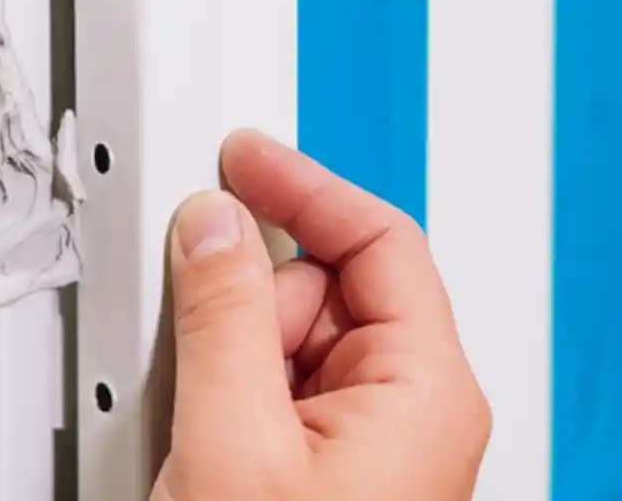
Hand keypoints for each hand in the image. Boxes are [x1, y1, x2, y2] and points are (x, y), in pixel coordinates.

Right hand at [153, 130, 490, 499]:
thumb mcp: (234, 440)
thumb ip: (221, 319)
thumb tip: (211, 225)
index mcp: (424, 392)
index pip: (379, 240)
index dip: (303, 187)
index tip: (244, 158)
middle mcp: (408, 410)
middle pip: (318, 288)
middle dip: (247, 300)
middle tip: (197, 337)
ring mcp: (365, 438)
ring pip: (284, 337)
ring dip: (229, 353)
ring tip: (199, 420)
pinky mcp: (320, 462)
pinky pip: (269, 384)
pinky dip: (226, 388)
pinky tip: (203, 432)